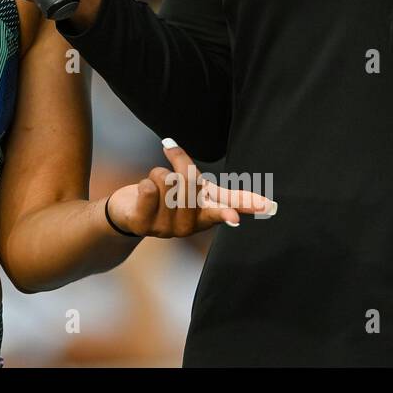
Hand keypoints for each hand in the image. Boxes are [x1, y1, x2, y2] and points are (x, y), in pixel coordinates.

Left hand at [105, 139, 276, 236]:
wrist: (126, 214)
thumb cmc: (164, 200)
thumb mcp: (190, 191)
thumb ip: (204, 182)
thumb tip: (202, 163)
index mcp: (204, 214)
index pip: (228, 206)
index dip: (245, 204)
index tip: (266, 206)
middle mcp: (189, 226)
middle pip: (190, 179)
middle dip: (179, 165)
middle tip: (169, 165)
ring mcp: (165, 228)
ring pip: (166, 180)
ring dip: (157, 175)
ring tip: (154, 189)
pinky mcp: (142, 224)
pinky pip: (148, 189)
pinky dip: (144, 183)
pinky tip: (142, 192)